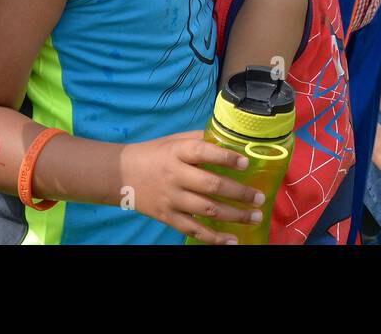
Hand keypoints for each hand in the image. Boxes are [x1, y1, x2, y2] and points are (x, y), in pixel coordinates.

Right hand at [119, 131, 264, 244]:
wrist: (121, 174)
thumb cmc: (154, 153)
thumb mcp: (174, 140)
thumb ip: (200, 140)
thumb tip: (230, 140)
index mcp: (177, 152)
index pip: (204, 152)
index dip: (226, 158)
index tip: (245, 163)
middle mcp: (175, 175)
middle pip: (210, 185)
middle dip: (239, 193)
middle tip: (259, 198)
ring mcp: (171, 198)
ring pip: (207, 209)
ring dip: (234, 215)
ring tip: (254, 216)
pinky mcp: (167, 216)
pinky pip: (193, 229)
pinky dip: (214, 238)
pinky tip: (232, 240)